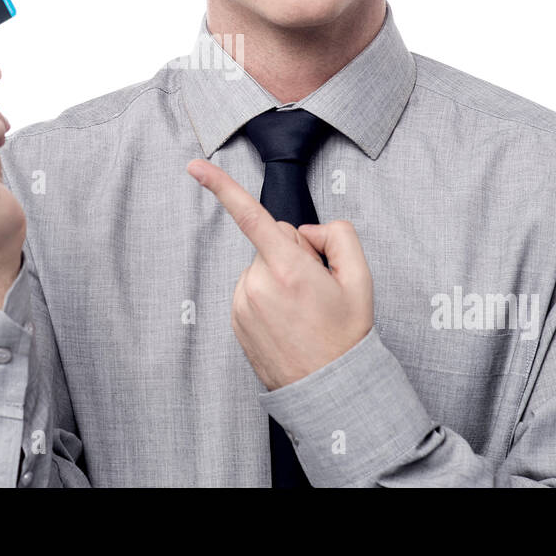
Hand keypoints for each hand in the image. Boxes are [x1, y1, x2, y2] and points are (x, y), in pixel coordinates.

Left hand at [187, 158, 373, 390]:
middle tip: (316, 288)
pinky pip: (252, 290)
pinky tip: (289, 320)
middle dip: (293, 253)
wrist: (330, 389)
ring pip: (261, 266)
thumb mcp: (361, 279)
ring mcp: (243, 304)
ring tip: (304, 310)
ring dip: (280, 278)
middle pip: (272, 241)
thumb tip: (307, 232)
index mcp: (288, 269)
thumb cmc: (346, 336)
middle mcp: (258, 285)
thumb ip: (338, 236)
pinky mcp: (236, 320)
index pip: (251, 216)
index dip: (221, 186)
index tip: (195, 166)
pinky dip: (269, 297)